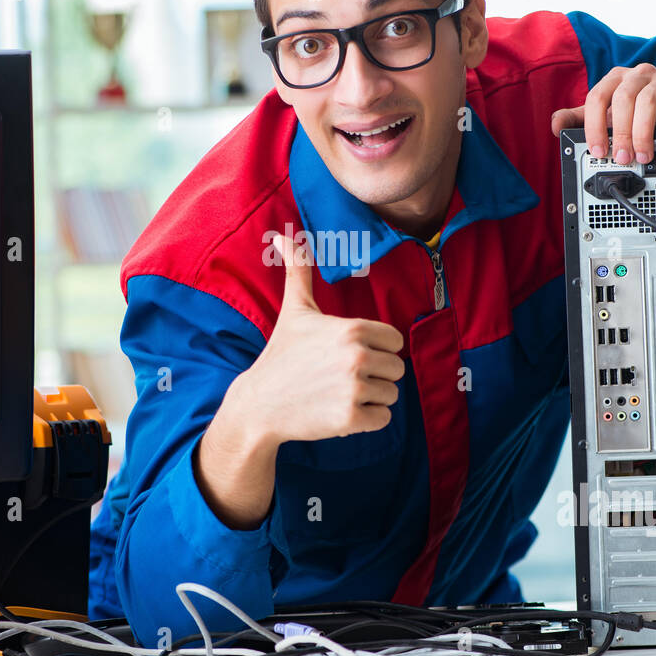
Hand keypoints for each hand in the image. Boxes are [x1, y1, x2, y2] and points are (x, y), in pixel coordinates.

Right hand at [236, 234, 405, 446]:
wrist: (259, 404)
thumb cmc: (282, 354)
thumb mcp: (295, 310)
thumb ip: (299, 271)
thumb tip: (284, 236)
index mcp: (352, 328)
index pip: (394, 340)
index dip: (376, 348)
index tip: (348, 355)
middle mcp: (357, 356)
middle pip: (396, 368)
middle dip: (375, 375)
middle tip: (341, 378)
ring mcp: (354, 388)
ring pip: (391, 394)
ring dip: (371, 398)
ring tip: (338, 394)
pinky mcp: (351, 418)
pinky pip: (384, 419)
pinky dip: (367, 420)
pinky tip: (339, 411)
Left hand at [551, 63, 655, 164]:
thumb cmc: (642, 109)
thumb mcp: (610, 112)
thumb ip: (582, 119)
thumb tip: (555, 126)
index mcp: (615, 79)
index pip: (596, 97)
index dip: (594, 126)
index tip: (598, 151)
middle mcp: (638, 75)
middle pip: (622, 99)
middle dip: (620, 133)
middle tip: (622, 158)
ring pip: (648, 101)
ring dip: (643, 133)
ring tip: (642, 156)